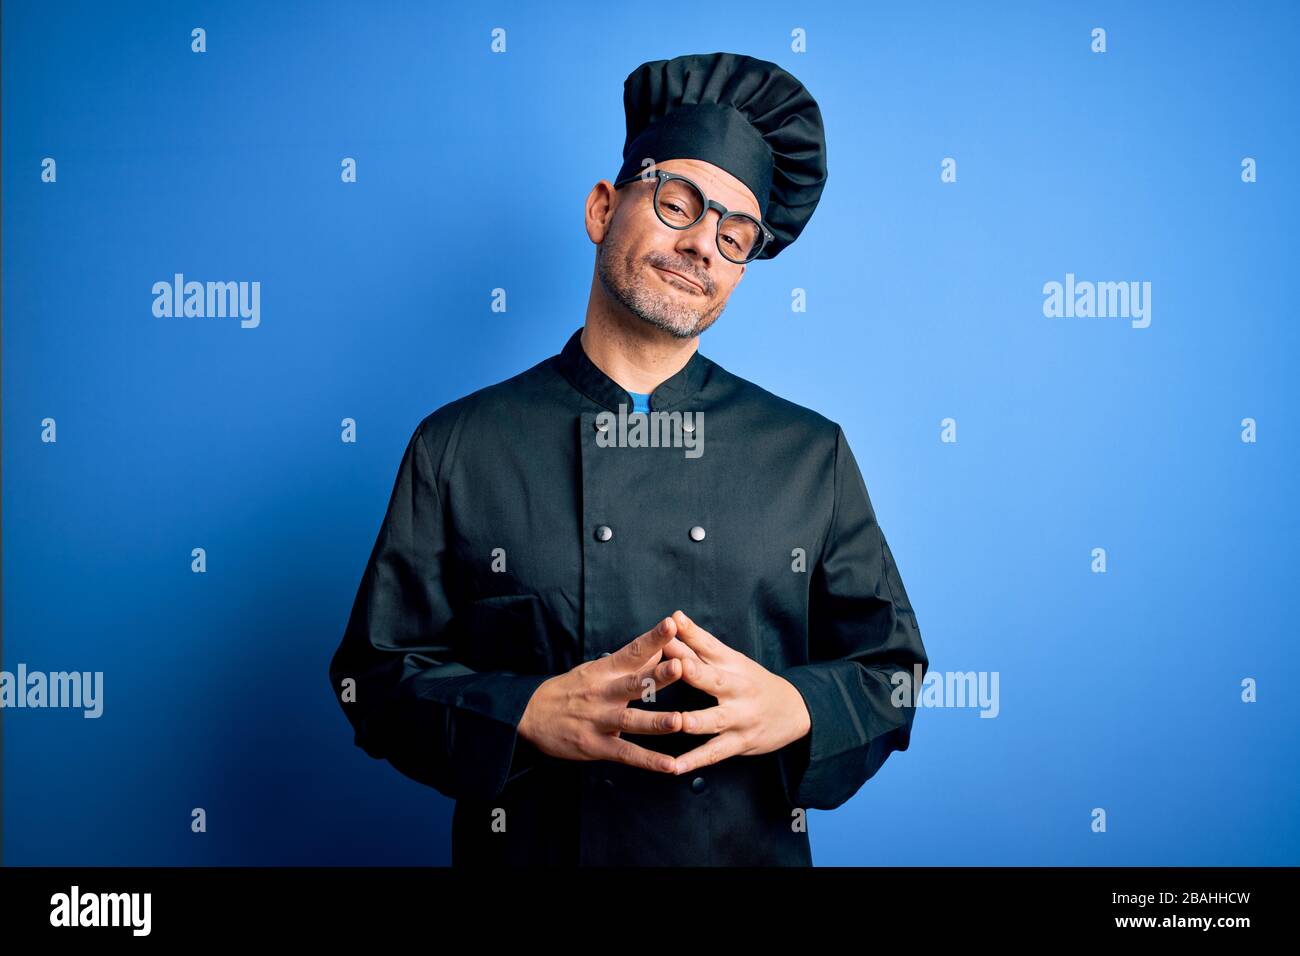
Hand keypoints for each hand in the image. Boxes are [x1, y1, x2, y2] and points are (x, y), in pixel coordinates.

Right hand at [517, 616, 687, 772]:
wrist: (529, 714)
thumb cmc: (569, 690)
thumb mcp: (595, 669)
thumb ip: (629, 662)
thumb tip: (659, 650)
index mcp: (603, 671)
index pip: (631, 651)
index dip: (652, 638)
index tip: (671, 624)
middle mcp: (602, 693)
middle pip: (633, 683)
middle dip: (657, 676)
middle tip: (680, 667)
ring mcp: (598, 720)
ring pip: (630, 720)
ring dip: (655, 722)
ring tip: (679, 721)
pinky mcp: (595, 746)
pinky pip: (625, 753)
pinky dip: (647, 761)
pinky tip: (669, 765)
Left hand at [660, 609, 810, 775]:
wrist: (794, 710)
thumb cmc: (752, 681)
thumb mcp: (731, 660)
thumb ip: (699, 642)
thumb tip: (675, 617)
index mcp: (733, 664)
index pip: (710, 646)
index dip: (691, 635)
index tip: (671, 623)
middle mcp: (738, 689)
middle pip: (715, 680)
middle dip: (696, 673)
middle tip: (678, 667)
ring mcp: (740, 718)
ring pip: (716, 721)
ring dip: (697, 721)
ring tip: (679, 722)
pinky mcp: (739, 743)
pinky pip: (715, 754)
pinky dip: (695, 761)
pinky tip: (674, 767)